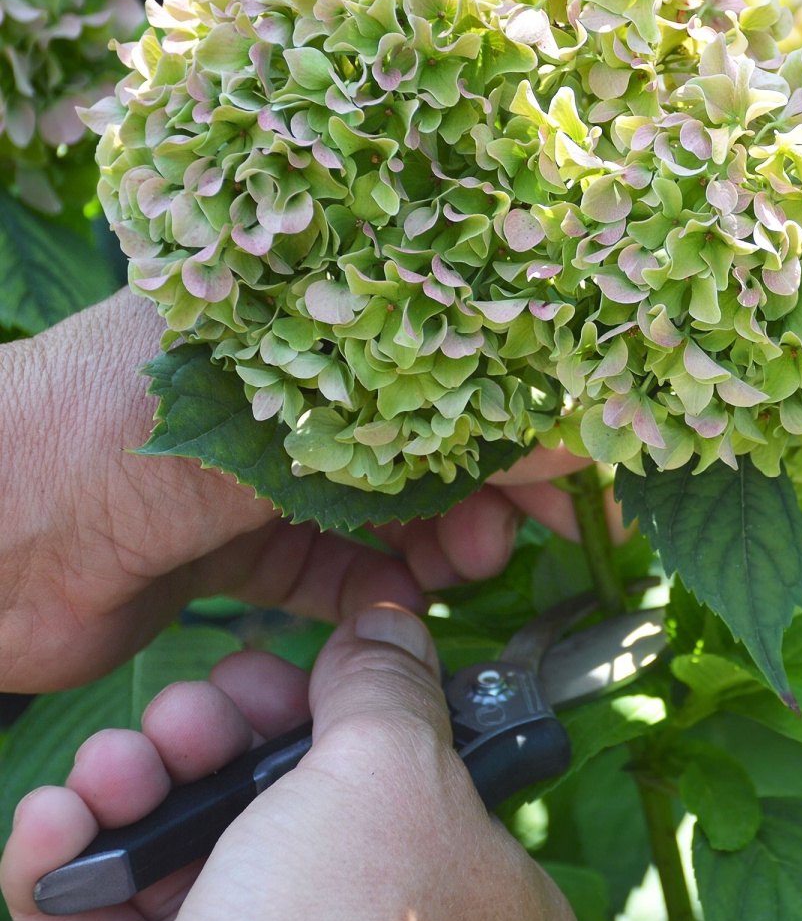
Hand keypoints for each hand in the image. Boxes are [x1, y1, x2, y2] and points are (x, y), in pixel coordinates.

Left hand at [0, 289, 621, 692]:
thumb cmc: (111, 438)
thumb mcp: (278, 421)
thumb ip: (419, 434)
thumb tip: (560, 434)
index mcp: (288, 319)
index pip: (436, 350)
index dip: (512, 401)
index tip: (572, 456)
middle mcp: (283, 395)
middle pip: (422, 436)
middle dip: (486, 482)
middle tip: (527, 525)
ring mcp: (262, 477)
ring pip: (388, 509)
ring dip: (439, 539)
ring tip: (468, 562)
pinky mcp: (240, 552)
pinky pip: (334, 572)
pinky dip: (376, 590)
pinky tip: (405, 601)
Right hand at [0, 604, 579, 920]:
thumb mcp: (392, 763)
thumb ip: (390, 683)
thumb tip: (390, 628)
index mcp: (492, 912)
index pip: (442, 786)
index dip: (373, 719)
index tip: (321, 671)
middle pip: (309, 806)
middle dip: (230, 738)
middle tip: (198, 705)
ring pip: (210, 856)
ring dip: (149, 788)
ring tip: (123, 765)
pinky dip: (87, 868)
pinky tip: (61, 821)